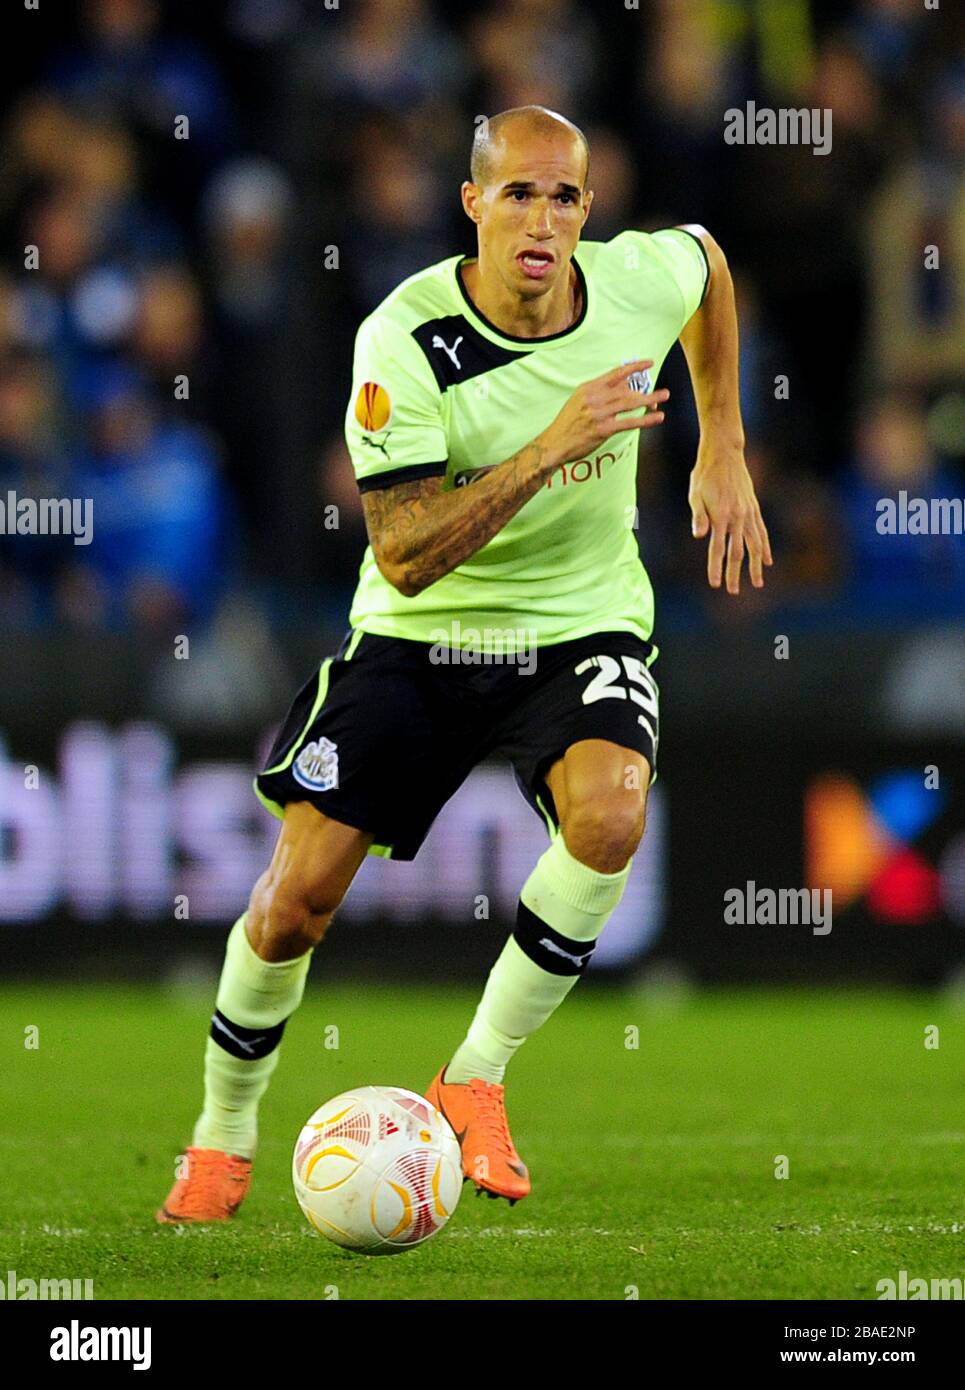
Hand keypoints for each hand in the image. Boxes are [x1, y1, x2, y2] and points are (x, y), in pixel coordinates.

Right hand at [542, 360, 668, 465]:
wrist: (554, 443)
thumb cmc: (568, 424)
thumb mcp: (579, 401)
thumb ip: (599, 394)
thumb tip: (624, 389)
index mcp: (589, 388)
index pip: (616, 374)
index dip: (634, 368)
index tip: (649, 363)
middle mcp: (595, 398)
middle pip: (626, 389)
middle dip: (645, 389)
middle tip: (662, 392)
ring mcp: (599, 413)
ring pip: (630, 403)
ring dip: (650, 399)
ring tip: (664, 395)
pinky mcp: (603, 429)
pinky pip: (629, 422)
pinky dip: (646, 420)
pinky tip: (658, 417)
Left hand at [688, 442, 772, 593]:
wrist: (724, 454)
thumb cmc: (704, 475)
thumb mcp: (695, 494)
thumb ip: (699, 516)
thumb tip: (699, 536)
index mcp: (720, 516)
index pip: (717, 549)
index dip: (716, 568)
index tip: (715, 584)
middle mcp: (737, 517)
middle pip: (737, 552)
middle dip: (735, 574)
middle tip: (734, 591)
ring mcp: (748, 513)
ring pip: (754, 545)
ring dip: (755, 565)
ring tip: (758, 583)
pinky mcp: (753, 508)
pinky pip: (761, 532)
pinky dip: (765, 547)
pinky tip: (767, 560)